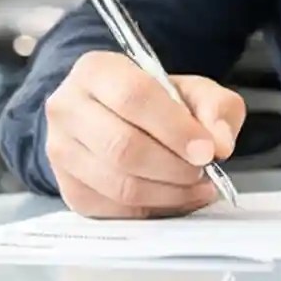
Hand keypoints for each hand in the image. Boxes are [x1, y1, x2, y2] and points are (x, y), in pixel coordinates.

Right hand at [44, 51, 245, 218]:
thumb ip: (215, 108)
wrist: (116, 118)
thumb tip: (219, 143)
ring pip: (119, 185)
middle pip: (123, 147)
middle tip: (203, 171)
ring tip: (196, 186)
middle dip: (174, 166)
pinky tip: (176, 197)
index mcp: (97, 70)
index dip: (175, 129)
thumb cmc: (155, 102)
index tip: (207, 150)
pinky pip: (116, 210)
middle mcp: (67, 108)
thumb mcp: (194, 90)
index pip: (133, 98)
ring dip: (169, 192)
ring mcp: (61, 152)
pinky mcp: (70, 190)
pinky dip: (154, 208)